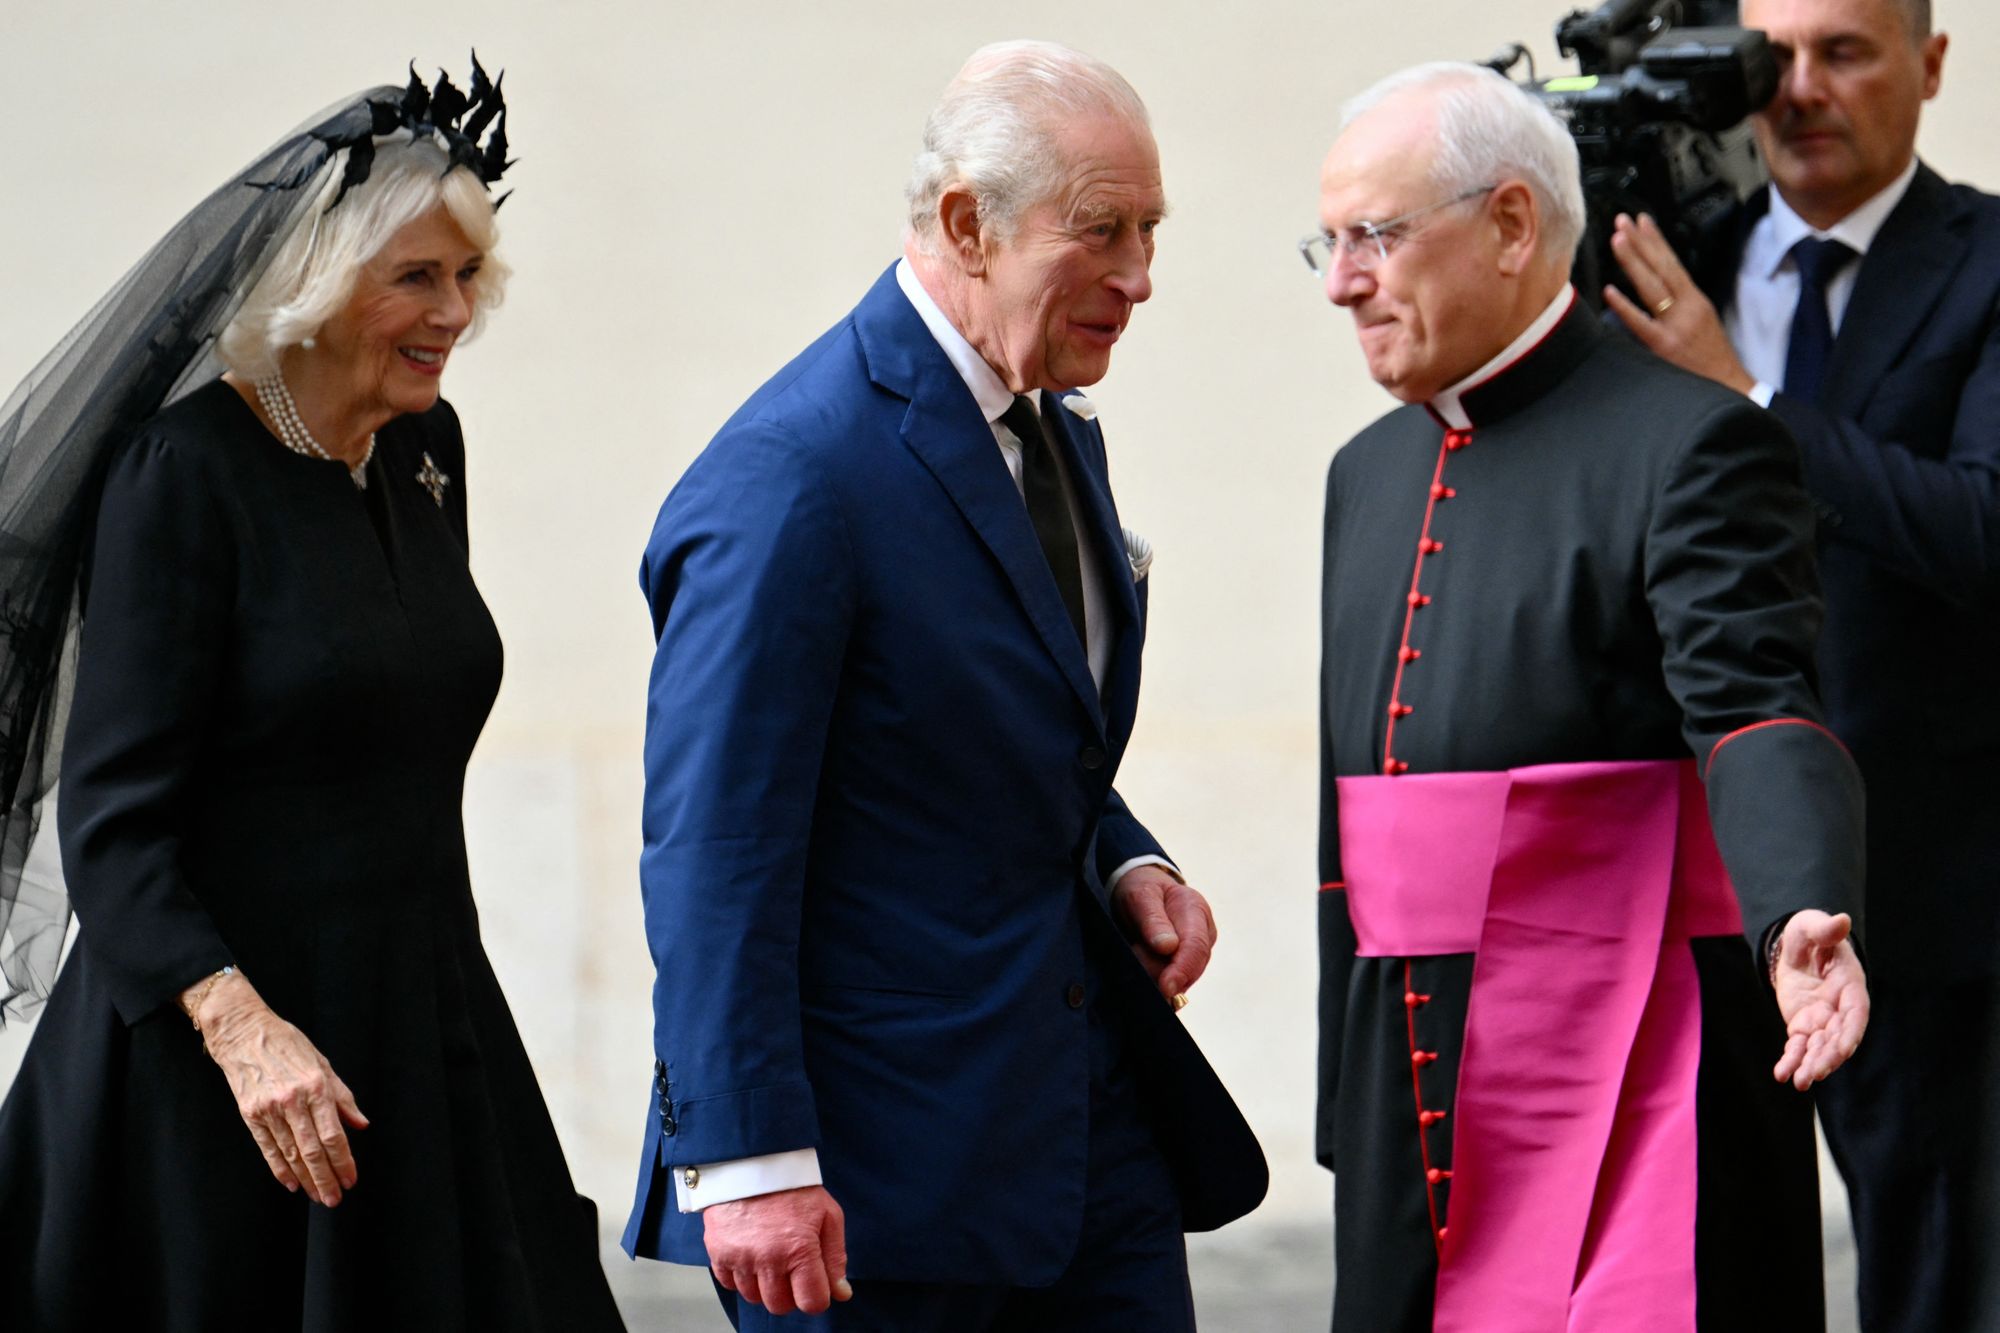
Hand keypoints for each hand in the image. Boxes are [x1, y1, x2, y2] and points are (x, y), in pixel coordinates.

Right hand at [191, 971, 367, 1206]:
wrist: (244, 1034)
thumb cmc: (289, 1045)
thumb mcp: (323, 1064)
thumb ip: (343, 1098)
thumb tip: (360, 1125)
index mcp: (316, 1087)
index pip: (333, 1135)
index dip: (344, 1161)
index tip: (351, 1179)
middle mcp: (293, 1101)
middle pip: (313, 1151)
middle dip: (326, 1179)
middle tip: (335, 1199)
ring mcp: (270, 1110)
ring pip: (292, 1154)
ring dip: (306, 1180)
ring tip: (317, 1196)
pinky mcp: (251, 1115)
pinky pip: (269, 1149)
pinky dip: (281, 1169)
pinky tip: (292, 1184)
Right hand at [704, 1185, 851, 1316]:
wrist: (753, 1161)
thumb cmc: (794, 1187)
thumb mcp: (828, 1215)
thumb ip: (835, 1257)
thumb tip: (841, 1293)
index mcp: (798, 1250)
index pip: (811, 1302)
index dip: (817, 1297)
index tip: (815, 1284)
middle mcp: (767, 1259)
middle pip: (780, 1306)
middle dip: (790, 1293)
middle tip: (792, 1269)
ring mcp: (740, 1257)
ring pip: (754, 1297)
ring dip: (764, 1286)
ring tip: (771, 1258)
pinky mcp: (718, 1252)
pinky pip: (729, 1284)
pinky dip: (740, 1277)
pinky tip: (750, 1256)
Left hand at [1111, 865, 1216, 1002]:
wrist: (1142, 893)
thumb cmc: (1141, 890)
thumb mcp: (1141, 896)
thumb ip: (1154, 920)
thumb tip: (1168, 947)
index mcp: (1196, 910)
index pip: (1196, 946)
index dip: (1182, 969)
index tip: (1165, 987)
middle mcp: (1203, 933)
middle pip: (1192, 968)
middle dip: (1162, 975)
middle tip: (1136, 963)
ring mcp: (1197, 950)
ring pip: (1182, 979)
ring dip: (1156, 976)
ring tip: (1136, 953)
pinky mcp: (1187, 964)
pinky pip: (1174, 982)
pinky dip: (1156, 981)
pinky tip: (1141, 972)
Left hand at [1603, 212, 1757, 394]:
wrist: (1730, 387)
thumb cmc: (1711, 360)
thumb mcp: (1699, 325)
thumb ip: (1676, 308)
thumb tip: (1651, 295)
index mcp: (1695, 301)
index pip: (1672, 263)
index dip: (1656, 240)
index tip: (1641, 220)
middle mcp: (1687, 308)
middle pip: (1662, 267)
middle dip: (1641, 241)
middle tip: (1622, 220)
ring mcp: (1676, 325)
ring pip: (1652, 287)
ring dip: (1634, 260)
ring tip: (1616, 239)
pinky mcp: (1665, 346)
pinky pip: (1641, 324)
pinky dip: (1625, 306)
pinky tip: (1610, 290)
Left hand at [1770, 910, 1869, 1090]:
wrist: (1796, 947)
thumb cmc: (1810, 934)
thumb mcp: (1812, 926)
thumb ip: (1825, 929)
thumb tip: (1841, 920)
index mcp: (1849, 985)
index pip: (1856, 1014)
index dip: (1851, 1032)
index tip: (1844, 1050)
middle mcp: (1839, 1008)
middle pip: (1838, 1037)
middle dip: (1828, 1057)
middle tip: (1815, 1074)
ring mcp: (1821, 1019)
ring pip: (1819, 1047)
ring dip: (1811, 1064)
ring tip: (1799, 1082)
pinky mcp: (1802, 1025)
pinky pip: (1798, 1046)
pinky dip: (1791, 1060)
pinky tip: (1781, 1075)